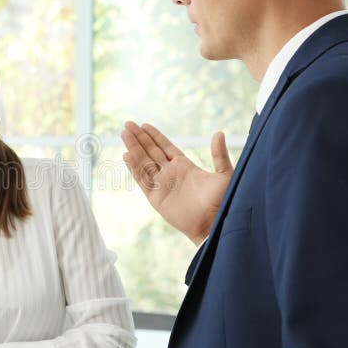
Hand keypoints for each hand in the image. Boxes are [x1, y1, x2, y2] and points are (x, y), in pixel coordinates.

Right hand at [121, 121, 232, 245]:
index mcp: (184, 166)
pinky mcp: (155, 197)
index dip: (154, 136)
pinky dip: (133, 167)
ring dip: (133, 148)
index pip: (165, 147)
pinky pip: (142, 179)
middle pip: (151, 151)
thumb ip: (219, 154)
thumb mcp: (224, 174)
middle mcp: (170, 174)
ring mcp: (162, 185)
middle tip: (128, 124)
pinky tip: (126, 155)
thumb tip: (219, 133)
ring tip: (124, 134)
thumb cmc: (221, 202)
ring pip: (143, 162)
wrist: (213, 224)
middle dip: (139, 138)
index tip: (144, 125)